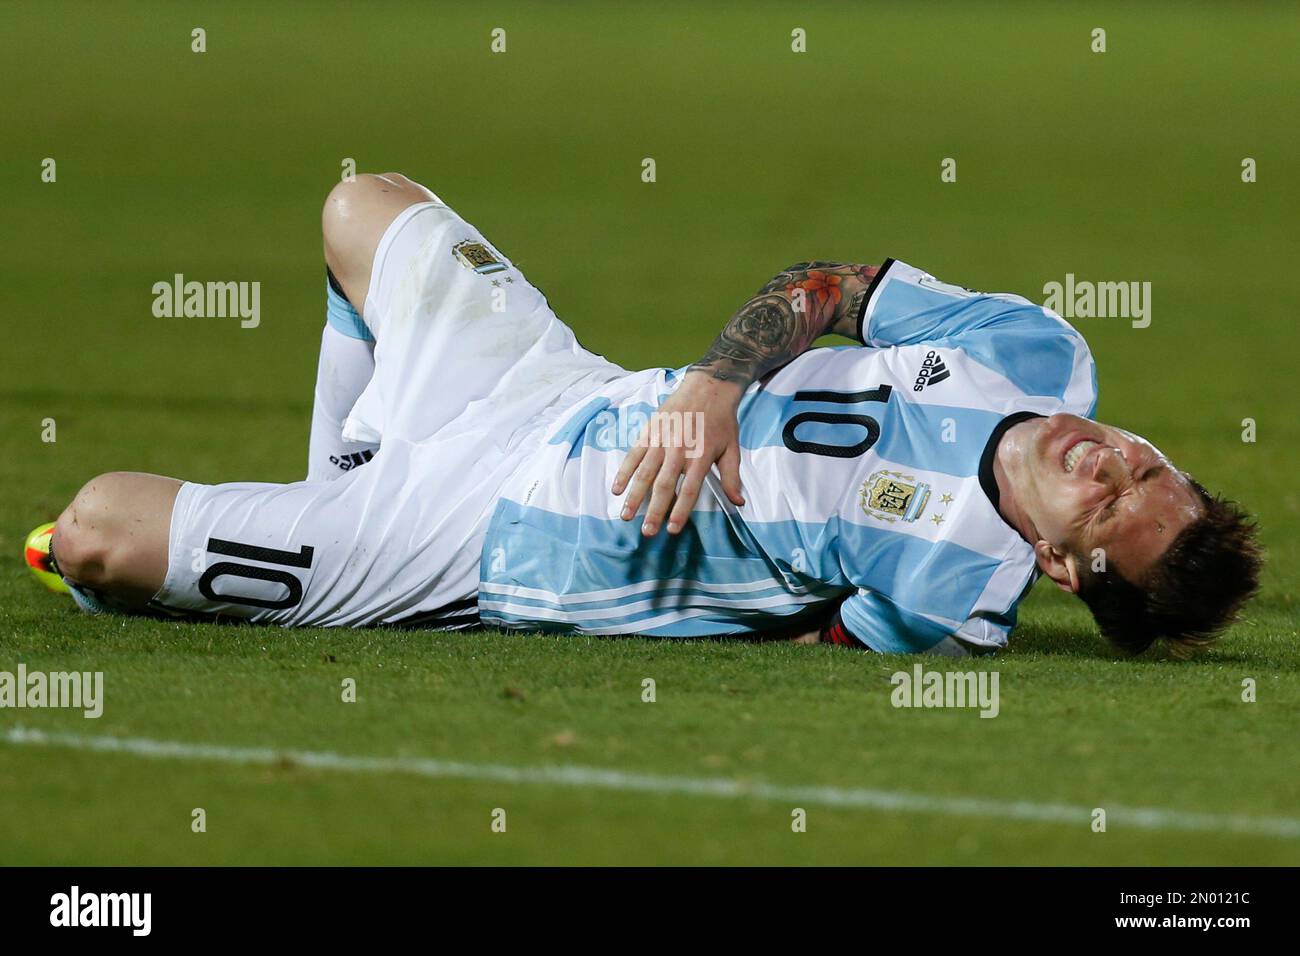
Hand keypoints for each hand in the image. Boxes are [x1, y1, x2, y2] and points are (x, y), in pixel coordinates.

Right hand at [612, 371, 746, 535]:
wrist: (708, 387)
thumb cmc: (721, 420)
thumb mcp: (732, 448)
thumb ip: (731, 477)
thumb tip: (739, 502)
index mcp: (699, 457)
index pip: (688, 490)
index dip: (680, 512)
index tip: (671, 530)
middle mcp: (678, 451)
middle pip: (663, 486)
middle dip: (653, 511)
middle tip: (646, 531)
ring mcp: (661, 441)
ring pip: (645, 473)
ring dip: (634, 496)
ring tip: (626, 515)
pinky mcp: (650, 432)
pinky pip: (634, 455)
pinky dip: (624, 472)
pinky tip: (616, 488)